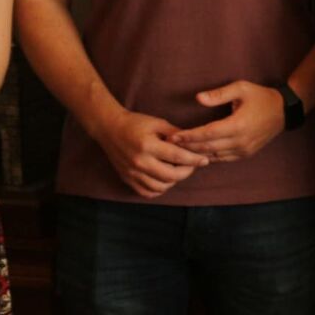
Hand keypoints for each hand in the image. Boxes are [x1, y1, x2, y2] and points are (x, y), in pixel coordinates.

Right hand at [92, 107, 208, 198]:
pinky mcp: (127, 179)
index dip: (194, 159)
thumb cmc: (135, 123)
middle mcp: (140, 162)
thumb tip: (193, 143)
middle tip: (193, 165)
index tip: (205, 160)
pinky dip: (159, 188)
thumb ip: (175, 134)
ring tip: (179, 171)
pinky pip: (147, 192)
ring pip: (161, 187)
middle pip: (171, 175)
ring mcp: (132, 173)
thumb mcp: (157, 123)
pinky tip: (164, 179)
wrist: (109, 128)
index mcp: (148, 145)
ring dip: (174, 181)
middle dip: (187, 172)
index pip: (177, 156)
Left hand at [167, 82, 285, 162]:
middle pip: (207, 148)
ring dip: (196, 154)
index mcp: (237, 125)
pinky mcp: (245, 154)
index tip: (173, 136)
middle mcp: (240, 141)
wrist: (283, 111)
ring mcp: (243, 150)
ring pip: (214, 155)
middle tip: (170, 144)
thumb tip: (198, 98)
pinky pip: (223, 158)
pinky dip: (209, 156)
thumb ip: (218, 94)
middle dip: (187, 147)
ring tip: (179, 150)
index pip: (207, 133)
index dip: (189, 136)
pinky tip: (198, 154)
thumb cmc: (260, 97)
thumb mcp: (241, 88)